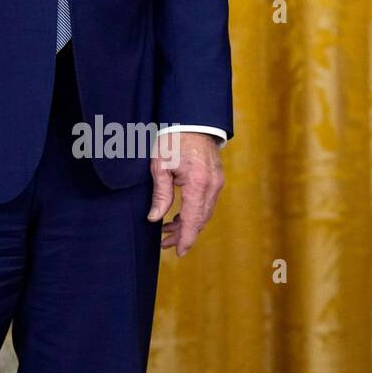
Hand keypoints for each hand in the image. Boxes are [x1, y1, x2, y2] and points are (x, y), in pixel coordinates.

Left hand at [148, 131, 223, 255]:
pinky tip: (178, 216)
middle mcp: (212, 186)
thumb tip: (154, 218)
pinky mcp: (216, 179)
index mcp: (198, 184)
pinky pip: (206, 202)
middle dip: (183, 234)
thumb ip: (160, 194)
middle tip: (164, 243)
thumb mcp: (160, 165)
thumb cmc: (173, 139)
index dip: (186, 238)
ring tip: (166, 231)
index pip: (193, 220)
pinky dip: (193, 212)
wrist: (192, 120)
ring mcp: (217, 183)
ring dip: (187, 224)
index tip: (178, 253)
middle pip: (199, 219)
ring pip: (203, 212)